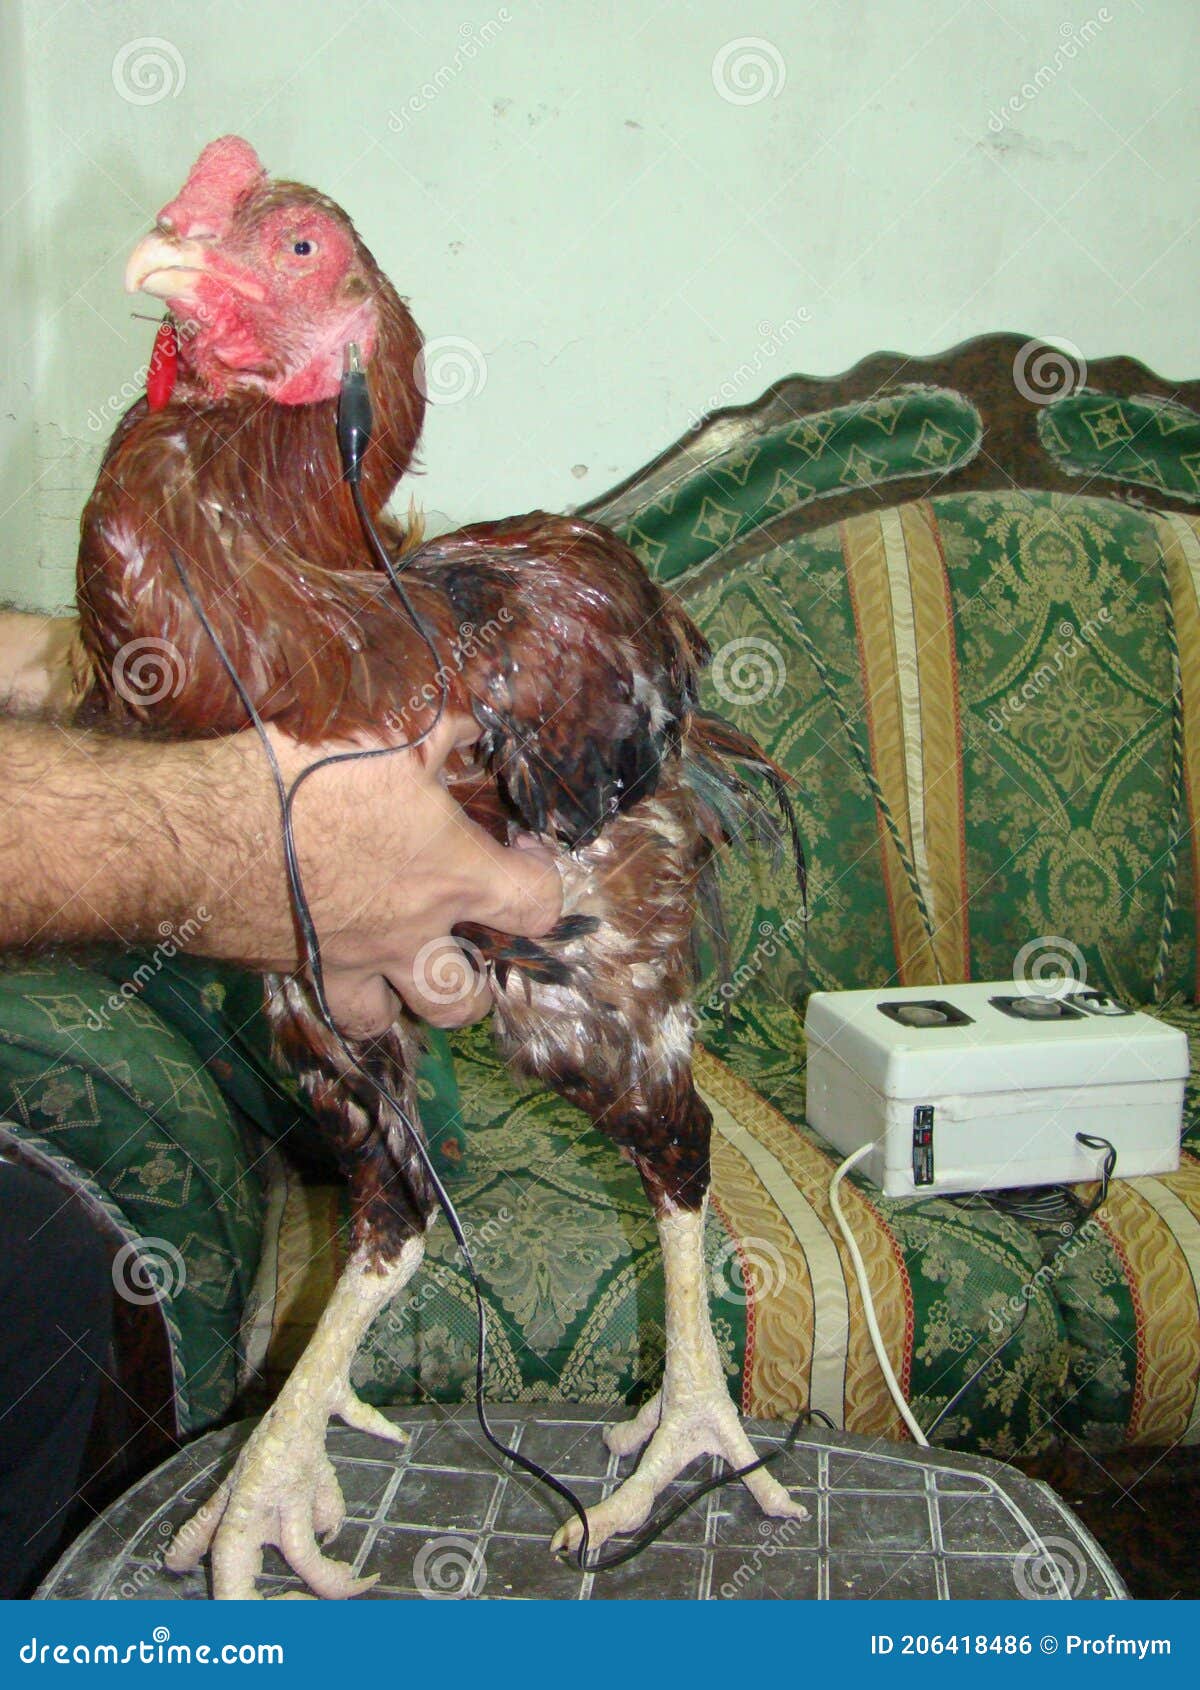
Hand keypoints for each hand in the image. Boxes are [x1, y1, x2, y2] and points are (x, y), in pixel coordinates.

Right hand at [275, 717, 562, 1036]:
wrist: (201, 829)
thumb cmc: (307, 777)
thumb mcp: (391, 729)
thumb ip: (445, 728)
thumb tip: (475, 722)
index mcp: (451, 875)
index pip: (536, 905)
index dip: (543, 882)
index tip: (521, 854)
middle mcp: (409, 934)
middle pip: (466, 1000)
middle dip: (476, 982)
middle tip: (462, 941)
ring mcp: (349, 963)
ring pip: (393, 1020)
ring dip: (404, 999)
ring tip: (399, 967)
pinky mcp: (295, 971)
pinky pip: (326, 1006)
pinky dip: (338, 989)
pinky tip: (331, 953)